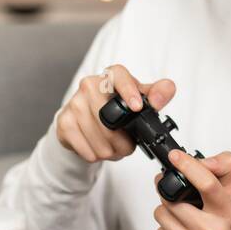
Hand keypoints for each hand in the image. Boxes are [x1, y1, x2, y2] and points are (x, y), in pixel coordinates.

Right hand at [56, 62, 176, 162]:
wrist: (84, 120)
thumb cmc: (116, 109)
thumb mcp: (140, 100)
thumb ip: (157, 95)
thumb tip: (167, 89)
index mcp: (110, 76)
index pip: (118, 75)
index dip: (128, 90)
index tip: (137, 108)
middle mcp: (89, 85)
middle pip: (110, 119)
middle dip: (123, 141)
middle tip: (127, 144)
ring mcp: (74, 103)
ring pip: (100, 138)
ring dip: (111, 150)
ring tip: (112, 145)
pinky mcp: (63, 122)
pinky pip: (86, 149)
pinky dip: (96, 155)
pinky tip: (97, 147)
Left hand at [153, 149, 230, 229]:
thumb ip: (224, 170)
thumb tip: (203, 160)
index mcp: (228, 213)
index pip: (207, 183)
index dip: (188, 166)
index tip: (175, 156)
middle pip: (173, 199)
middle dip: (171, 194)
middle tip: (181, 198)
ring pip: (161, 214)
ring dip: (168, 212)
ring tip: (184, 218)